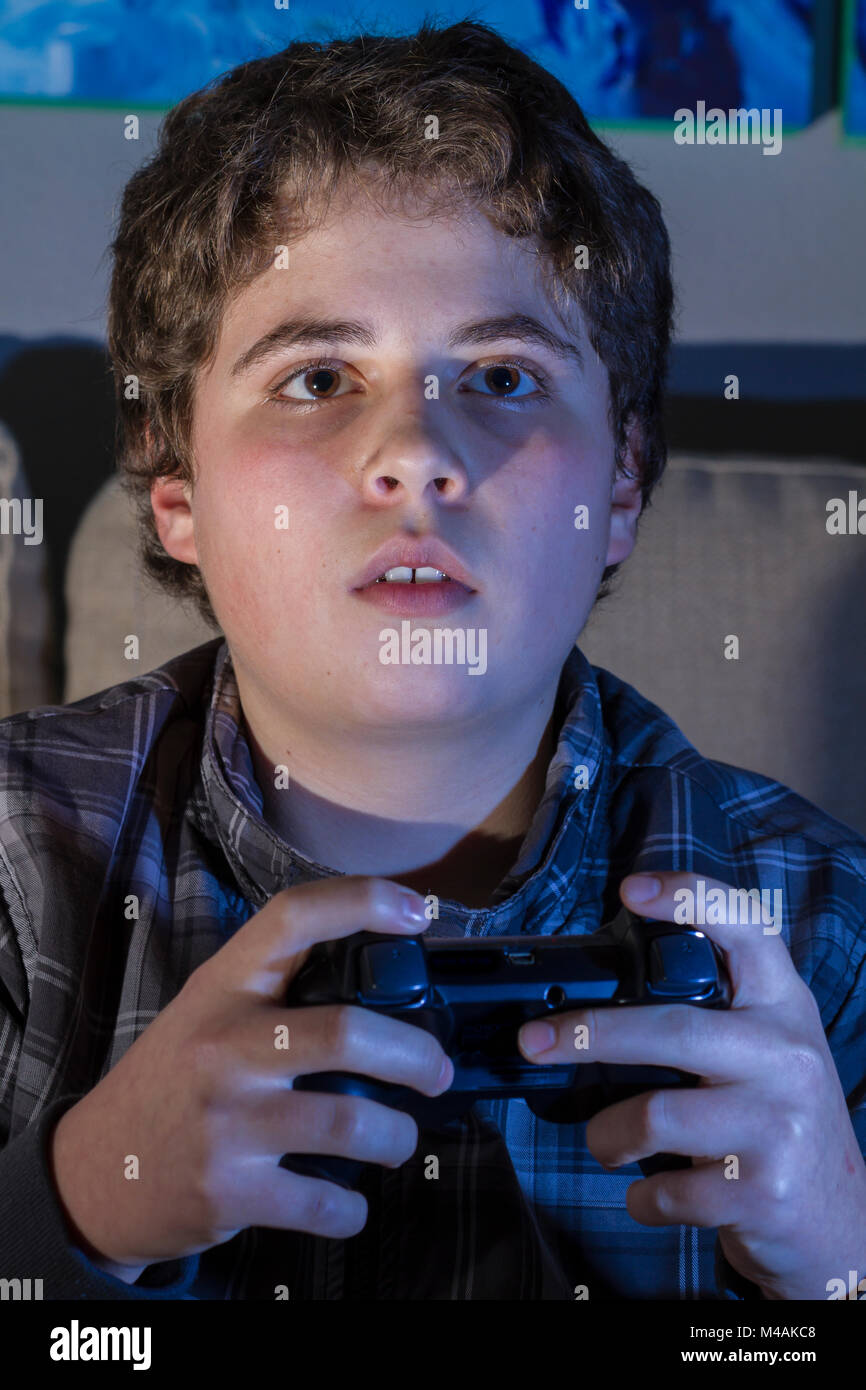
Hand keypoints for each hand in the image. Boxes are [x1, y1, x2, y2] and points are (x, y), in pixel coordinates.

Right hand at [48, 877, 451, 1274]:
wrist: (95, 1172)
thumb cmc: (170, 1082)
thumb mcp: (206, 1011)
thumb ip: (275, 991)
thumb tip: (382, 981)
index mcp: (222, 988)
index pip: (294, 917)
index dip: (364, 901)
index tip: (416, 913)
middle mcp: (224, 1046)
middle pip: (348, 1032)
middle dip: (416, 1056)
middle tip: (435, 1072)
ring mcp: (226, 1121)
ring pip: (351, 1123)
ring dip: (396, 1136)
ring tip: (397, 1138)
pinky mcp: (229, 1191)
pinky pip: (324, 1202)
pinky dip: (352, 1207)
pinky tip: (348, 1199)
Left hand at [517, 871, 865, 1299]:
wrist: (839, 1223)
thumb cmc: (776, 1121)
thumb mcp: (762, 1052)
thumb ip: (707, 1017)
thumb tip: (592, 999)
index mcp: (783, 1007)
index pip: (748, 931)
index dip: (690, 899)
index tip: (630, 889)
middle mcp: (788, 1056)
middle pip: (674, 1031)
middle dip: (591, 1035)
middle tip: (534, 1041)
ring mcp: (781, 1125)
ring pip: (655, 1115)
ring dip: (608, 1135)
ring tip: (606, 1143)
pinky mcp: (765, 1192)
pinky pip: (667, 1190)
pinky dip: (642, 1197)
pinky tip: (653, 1193)